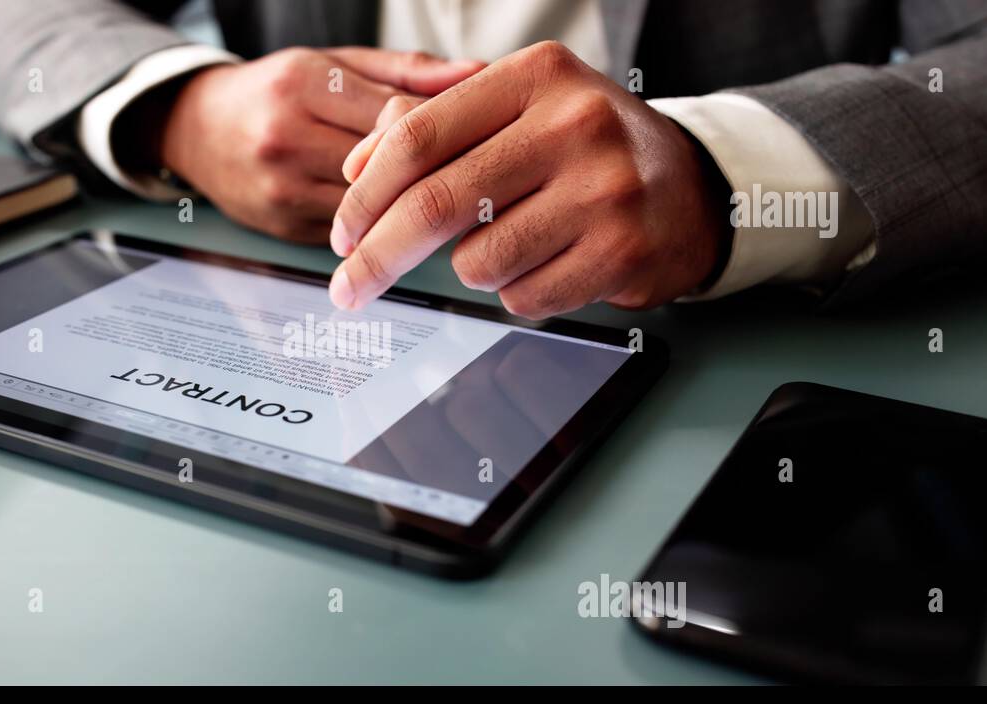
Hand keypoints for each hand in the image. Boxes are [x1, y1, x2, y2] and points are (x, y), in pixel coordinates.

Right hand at [158, 47, 483, 242]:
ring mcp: (282, 190)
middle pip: (387, 169)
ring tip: (443, 197)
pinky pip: (352, 235)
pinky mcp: (283, 228)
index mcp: (303, 86)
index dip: (441, 130)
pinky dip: (380, 227)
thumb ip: (405, 70)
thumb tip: (478, 73)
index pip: (394, 117)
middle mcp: (287, 139)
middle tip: (472, 173)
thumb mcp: (334, 63)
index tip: (467, 133)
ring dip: (410, 207)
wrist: (195, 130)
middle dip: (434, 172)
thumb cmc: (273, 91)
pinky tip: (400, 219)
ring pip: (373, 210)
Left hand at [327, 41, 730, 316]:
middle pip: (435, 204)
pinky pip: (522, 298)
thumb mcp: (516, 113)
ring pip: (477, 261)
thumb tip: (354, 172)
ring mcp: (604, 190)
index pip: (417, 138)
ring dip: (473, 268)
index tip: (342, 235)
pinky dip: (518, 292)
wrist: (691, 191)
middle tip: (349, 287)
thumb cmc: (583, 150)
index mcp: (536, 76)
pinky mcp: (621, 252)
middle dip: (377, 256)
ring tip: (515, 243)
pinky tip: (553, 262)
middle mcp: (575, 124)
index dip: (365, 196)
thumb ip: (433, 129)